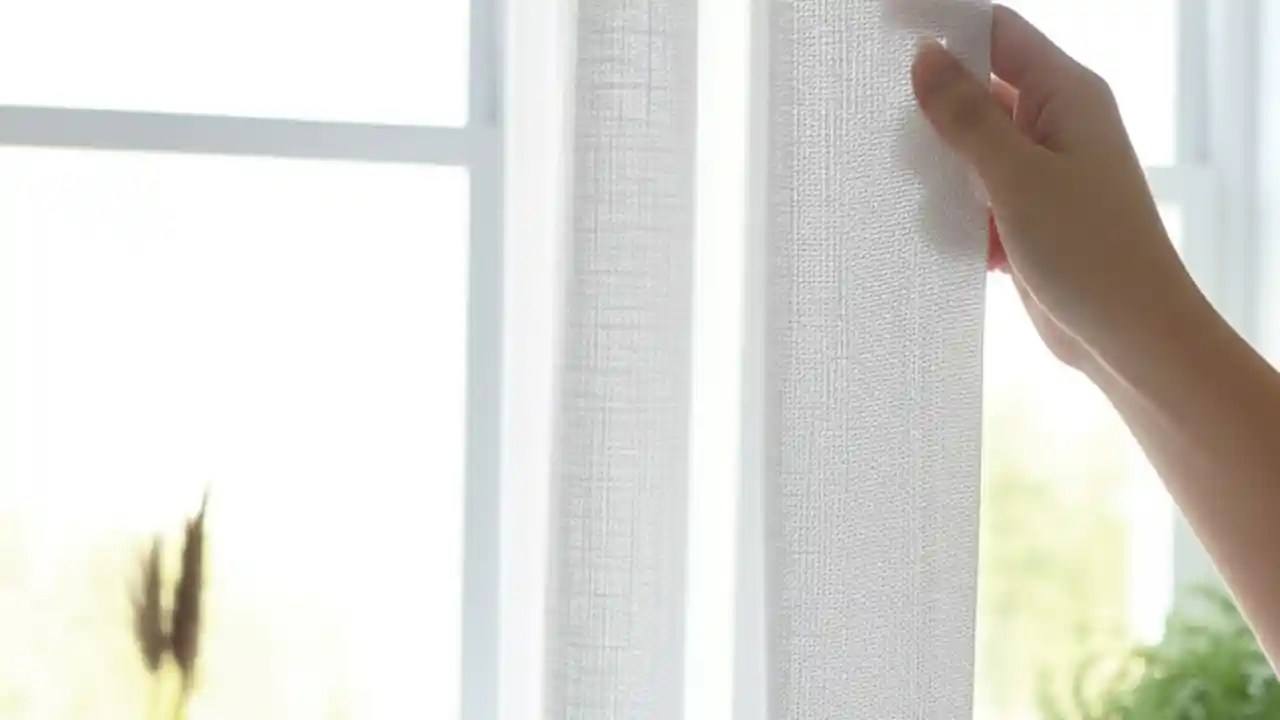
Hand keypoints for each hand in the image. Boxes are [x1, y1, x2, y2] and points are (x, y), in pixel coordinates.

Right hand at [912, 5, 1197, 367]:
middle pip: (974, 92)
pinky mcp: (1026, 216)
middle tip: (898, 143)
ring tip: (933, 205)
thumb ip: (966, 114)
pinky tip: (946, 239)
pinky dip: (953, 214)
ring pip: (966, 150)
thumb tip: (924, 57)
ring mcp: (1040, 172)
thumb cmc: (1089, 249)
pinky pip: (972, 196)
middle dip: (933, 115)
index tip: (886, 32)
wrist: (1131, 336)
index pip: (996, 33)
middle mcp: (1054, 125)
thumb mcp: (1017, 175)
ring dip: (939, 175)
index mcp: (1066, 94)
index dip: (942, 28)